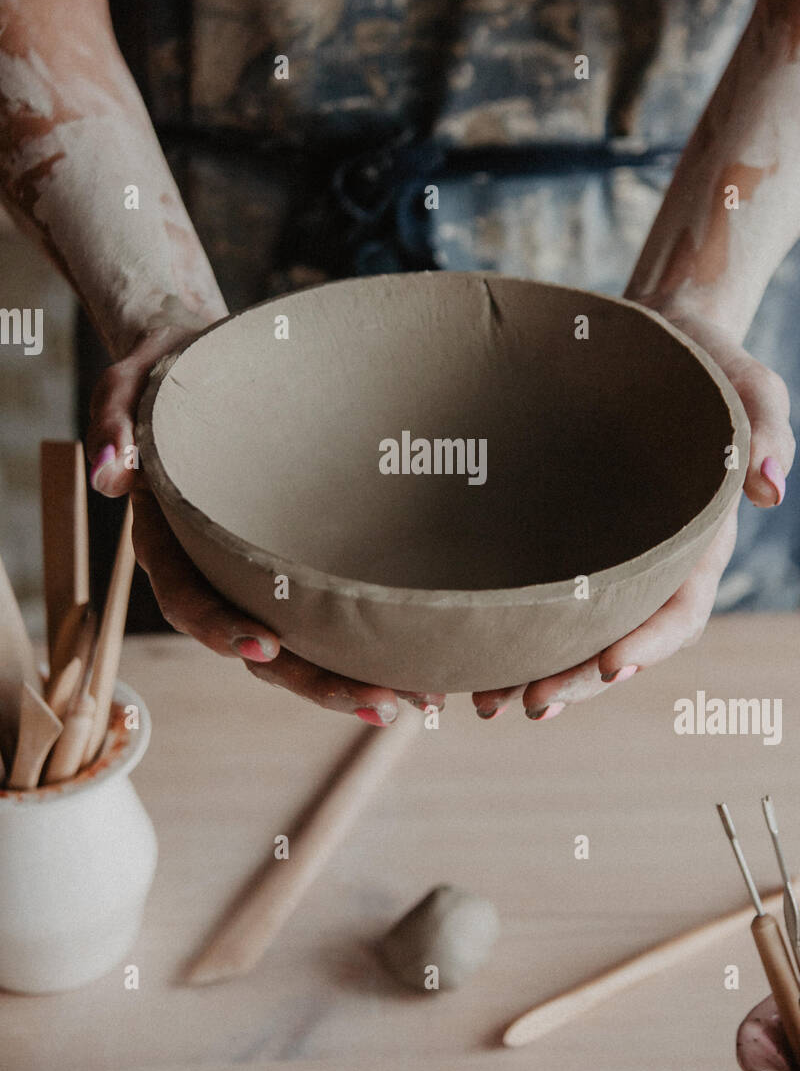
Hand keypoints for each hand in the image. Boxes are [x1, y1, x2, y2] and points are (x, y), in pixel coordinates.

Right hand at [87, 326, 441, 722]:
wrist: (207, 367)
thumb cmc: (171, 377)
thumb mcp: (129, 388)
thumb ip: (114, 426)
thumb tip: (110, 478)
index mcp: (170, 542)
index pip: (190, 599)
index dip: (222, 628)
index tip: (267, 645)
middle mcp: (215, 572)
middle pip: (257, 647)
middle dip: (315, 680)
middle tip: (379, 702)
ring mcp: (256, 575)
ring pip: (298, 647)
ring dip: (349, 680)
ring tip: (412, 701)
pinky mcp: (297, 565)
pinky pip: (325, 617)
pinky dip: (366, 643)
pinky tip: (418, 663)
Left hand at [472, 307, 794, 720]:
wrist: (648, 344)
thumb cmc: (704, 366)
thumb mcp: (746, 386)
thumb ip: (765, 428)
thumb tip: (771, 487)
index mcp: (698, 543)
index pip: (680, 611)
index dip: (650, 644)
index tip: (611, 666)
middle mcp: (649, 564)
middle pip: (619, 642)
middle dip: (579, 680)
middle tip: (533, 704)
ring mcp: (603, 557)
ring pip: (572, 634)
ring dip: (535, 672)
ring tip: (487, 702)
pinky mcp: (560, 541)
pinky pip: (538, 598)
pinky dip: (509, 631)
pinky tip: (469, 652)